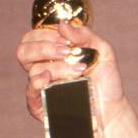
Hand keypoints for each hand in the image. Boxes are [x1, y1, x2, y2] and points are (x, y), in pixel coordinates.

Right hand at [15, 18, 129, 136]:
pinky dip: (38, 81)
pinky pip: (30, 91)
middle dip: (44, 47)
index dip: (45, 34)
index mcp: (52, 54)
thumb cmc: (107, 83)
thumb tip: (62, 26)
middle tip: (67, 51)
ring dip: (56, 66)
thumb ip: (86, 35)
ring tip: (79, 71)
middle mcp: (43, 68)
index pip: (33, 37)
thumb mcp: (103, 52)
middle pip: (24, 50)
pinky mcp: (41, 105)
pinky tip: (51, 78)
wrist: (113, 111)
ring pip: (34, 69)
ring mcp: (41, 87)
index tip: (67, 40)